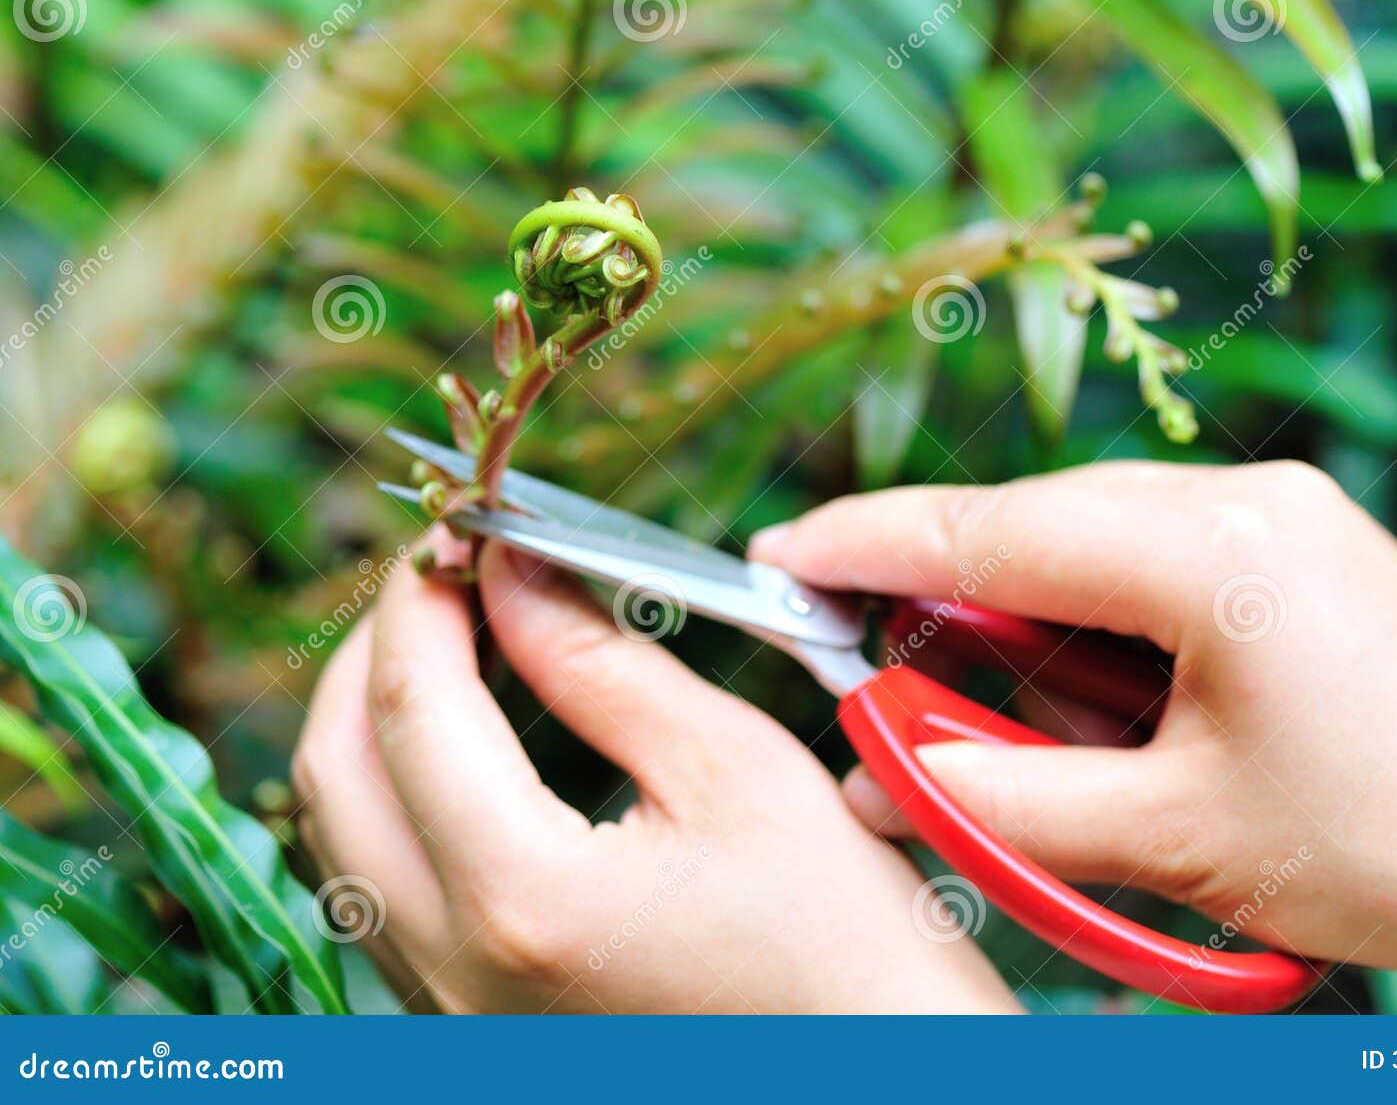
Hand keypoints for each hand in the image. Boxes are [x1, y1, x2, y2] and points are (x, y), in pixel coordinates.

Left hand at [292, 533, 1017, 1013]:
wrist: (882, 1080)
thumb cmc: (845, 942)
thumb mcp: (735, 772)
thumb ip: (602, 663)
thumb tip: (518, 570)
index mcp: (520, 898)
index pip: (413, 706)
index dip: (425, 595)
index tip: (462, 524)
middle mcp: (456, 972)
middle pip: (337, 773)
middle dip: (380, 651)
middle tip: (453, 576)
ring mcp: (456, 1014)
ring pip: (348, 838)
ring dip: (386, 723)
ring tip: (464, 644)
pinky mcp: (479, 1026)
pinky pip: (390, 896)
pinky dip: (410, 798)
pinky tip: (478, 747)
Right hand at [751, 460, 1396, 1004]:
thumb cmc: (1395, 853)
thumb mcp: (1174, 837)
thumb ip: (1004, 796)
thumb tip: (884, 769)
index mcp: (1214, 554)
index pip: (990, 534)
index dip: (867, 543)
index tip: (778, 554)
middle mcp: (1249, 502)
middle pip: (1033, 528)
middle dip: (938, 597)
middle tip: (864, 669)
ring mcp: (1284, 516)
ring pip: (1090, 544)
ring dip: (1020, 621)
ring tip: (982, 712)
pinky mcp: (1303, 552)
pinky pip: (1154, 563)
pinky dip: (1092, 625)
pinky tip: (1078, 696)